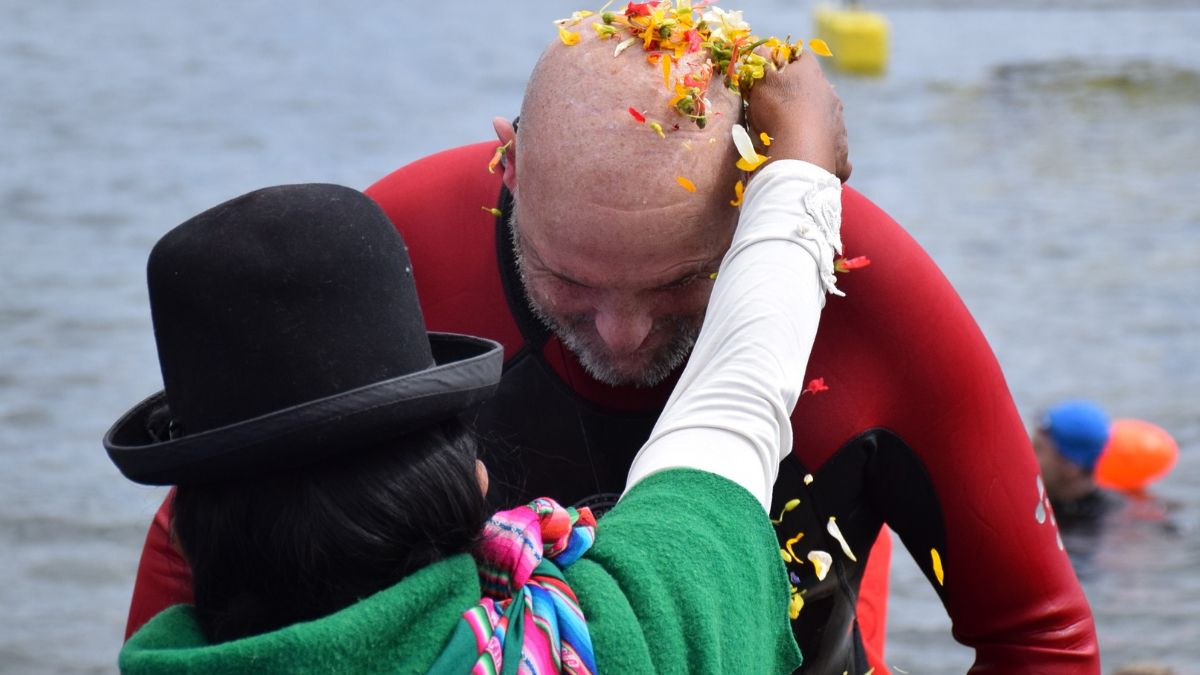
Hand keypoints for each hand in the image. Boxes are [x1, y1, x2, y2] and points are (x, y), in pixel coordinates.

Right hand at [746, 52, 850, 181]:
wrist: (800, 147)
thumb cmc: (778, 108)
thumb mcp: (762, 79)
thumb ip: (761, 61)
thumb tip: (762, 47)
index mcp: (812, 76)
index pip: (803, 58)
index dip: (790, 62)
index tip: (777, 70)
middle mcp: (830, 97)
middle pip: (818, 91)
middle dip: (803, 98)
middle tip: (783, 110)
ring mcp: (838, 123)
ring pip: (828, 120)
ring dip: (816, 126)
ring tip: (796, 138)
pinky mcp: (840, 149)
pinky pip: (836, 150)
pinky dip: (827, 154)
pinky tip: (816, 161)